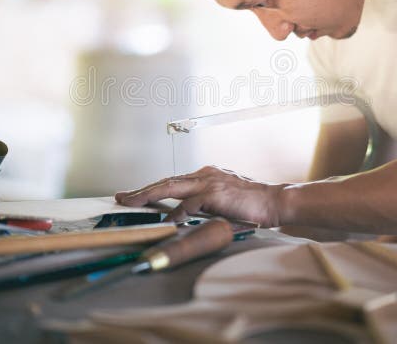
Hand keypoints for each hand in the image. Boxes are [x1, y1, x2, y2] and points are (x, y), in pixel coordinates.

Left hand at [115, 166, 286, 226]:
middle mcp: (204, 174)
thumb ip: (203, 204)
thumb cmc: (251, 205)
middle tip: (121, 197)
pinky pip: (191, 203)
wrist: (275, 202)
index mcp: (205, 175)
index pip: (172, 182)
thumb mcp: (223, 201)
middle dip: (141, 190)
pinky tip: (166, 221)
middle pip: (166, 181)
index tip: (133, 196)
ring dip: (149, 195)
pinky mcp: (216, 193)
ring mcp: (209, 182)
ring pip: (171, 186)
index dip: (151, 189)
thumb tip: (184, 216)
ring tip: (132, 203)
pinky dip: (177, 212)